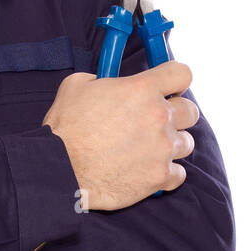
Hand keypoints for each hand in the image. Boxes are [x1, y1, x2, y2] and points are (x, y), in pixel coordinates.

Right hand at [41, 60, 199, 209]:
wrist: (59, 168)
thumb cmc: (65, 128)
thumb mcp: (76, 86)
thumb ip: (101, 79)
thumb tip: (106, 83)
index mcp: (142, 89)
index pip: (181, 74)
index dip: (175, 80)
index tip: (168, 88)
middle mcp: (158, 117)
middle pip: (191, 111)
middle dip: (176, 114)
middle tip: (155, 122)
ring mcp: (162, 148)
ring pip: (187, 143)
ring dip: (171, 145)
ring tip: (149, 150)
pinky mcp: (159, 176)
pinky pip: (178, 174)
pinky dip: (166, 173)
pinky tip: (148, 170)